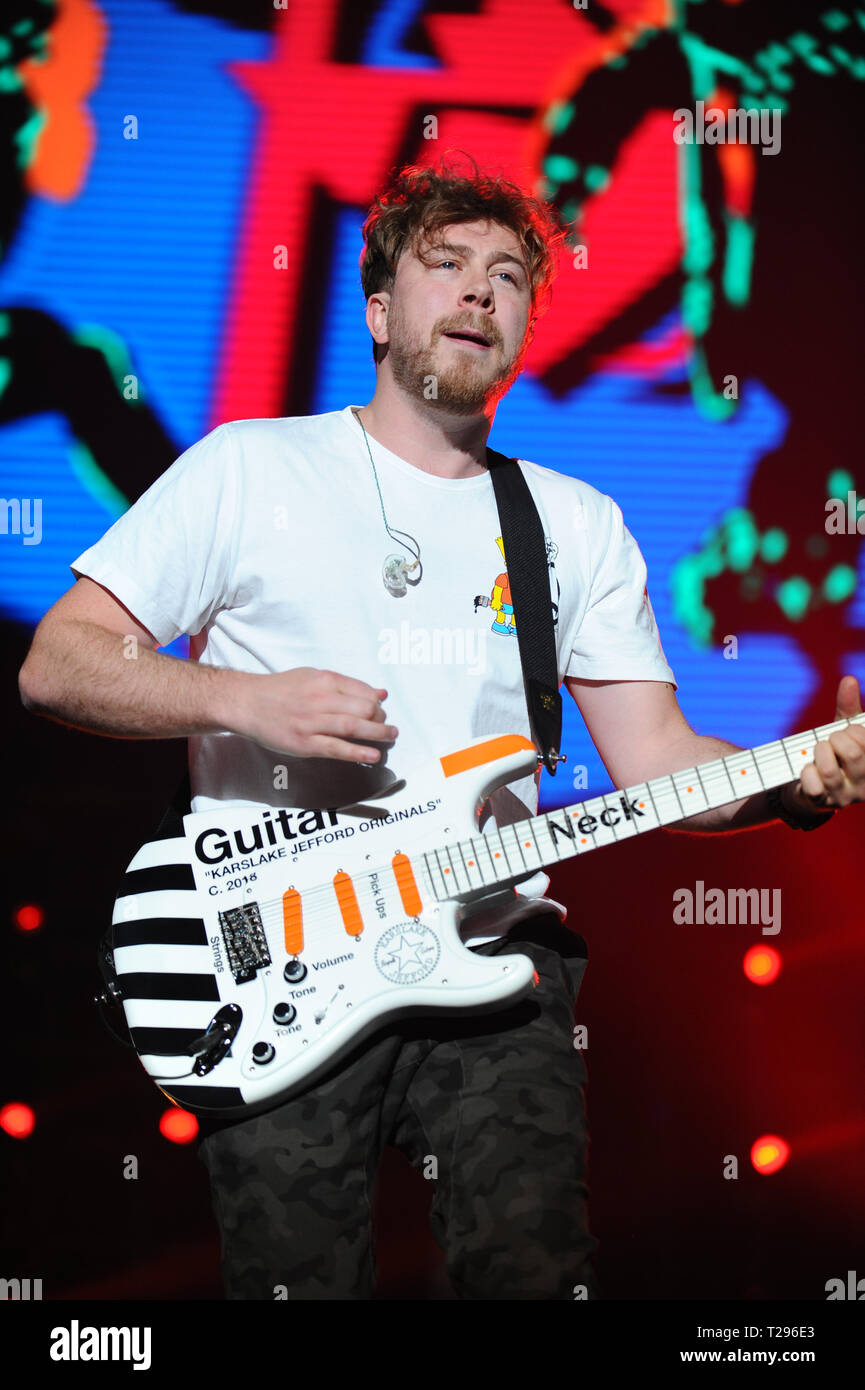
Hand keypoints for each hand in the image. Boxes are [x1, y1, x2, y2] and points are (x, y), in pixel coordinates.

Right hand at [231, 667, 397, 763]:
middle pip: (363, 709)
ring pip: (354, 727)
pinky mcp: (304, 743)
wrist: (247, 702)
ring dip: (378, 734)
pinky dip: (358, 752)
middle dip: (381, 719)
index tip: (381, 710)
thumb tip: (380, 693)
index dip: (377, 703)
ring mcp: (312, 722)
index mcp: (324, 680)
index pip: (363, 691)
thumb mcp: (313, 677)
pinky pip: (337, 748)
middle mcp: (320, 699)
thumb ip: (346, 685)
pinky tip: (373, 755)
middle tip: (387, 727)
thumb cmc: (280, 689)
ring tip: (390, 738)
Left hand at [785, 675, 864, 813]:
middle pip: (853, 754)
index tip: (847, 732)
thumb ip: (848, 707)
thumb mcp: (843, 730)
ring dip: (819, 753)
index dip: (855, 731)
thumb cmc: (834, 754)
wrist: (811, 787)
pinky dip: (806, 773)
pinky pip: (814, 786)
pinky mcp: (823, 804)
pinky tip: (808, 770)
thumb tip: (849, 680)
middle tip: (830, 741)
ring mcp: (845, 797)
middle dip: (836, 739)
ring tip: (818, 752)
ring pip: (830, 769)